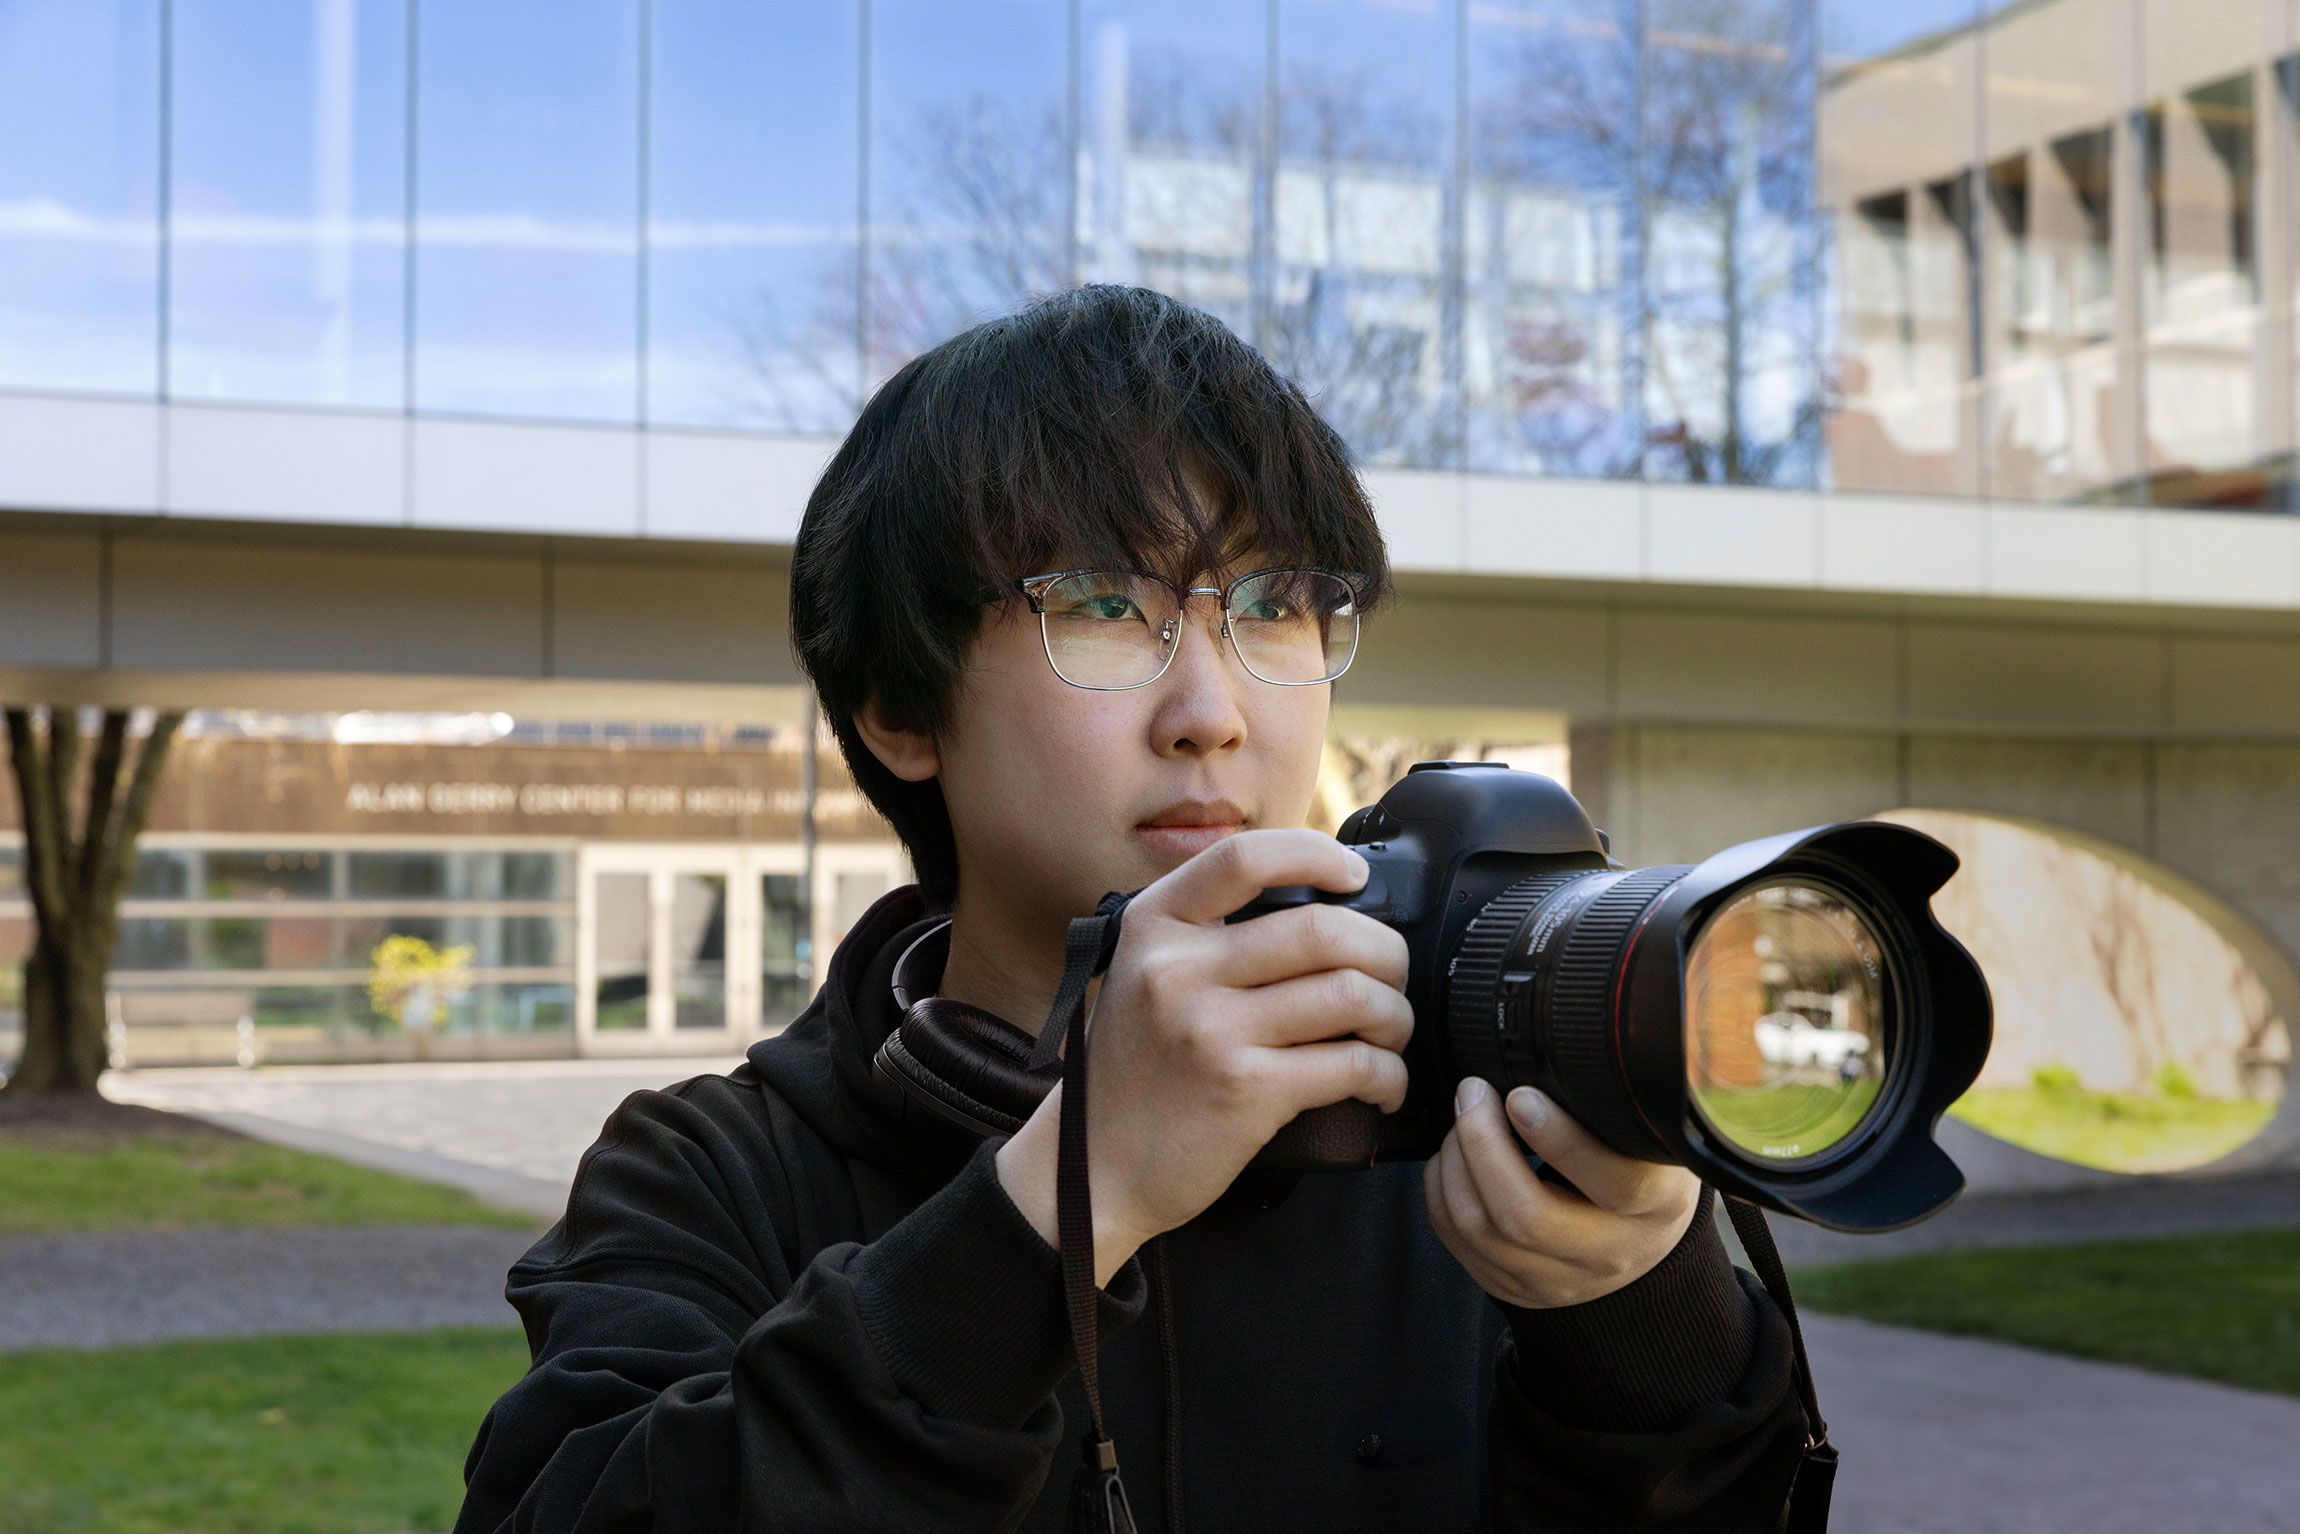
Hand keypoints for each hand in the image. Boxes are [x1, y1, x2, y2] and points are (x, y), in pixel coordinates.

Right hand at [997, 829, 1413, 1284]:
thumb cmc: (1136, 1072)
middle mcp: (1178, 969)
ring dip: (1394, 1015)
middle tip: (1392, 976)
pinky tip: (1383, 1085)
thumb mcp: (1145, 977)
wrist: (1092, 1168)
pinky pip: (1352, 1064)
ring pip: (1351, 994)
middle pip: (1323, 928)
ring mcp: (1212, 1029)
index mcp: (1153, 925)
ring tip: (1390, 1033)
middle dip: (1384, 952)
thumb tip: (1318, 904)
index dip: (1315, 855)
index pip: (1244, 858)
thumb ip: (1207, 936)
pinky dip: (1387, 1075)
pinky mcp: (1247, 1091)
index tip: (1356, 876)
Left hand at [1426, 1079, 1699, 1309]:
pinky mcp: (1514, 1289)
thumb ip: (1617, 1100)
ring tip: (1463, 1119)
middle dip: (1482, 1144)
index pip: (1615, 1185)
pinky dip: (1440, 1189)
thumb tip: (1555, 1045)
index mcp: (1657, 1206)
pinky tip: (1453, 1157)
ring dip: (1454, 1162)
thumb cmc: (1641, 1164)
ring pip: (1479, 1229)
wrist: (1639, 1240)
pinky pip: (1456, 1241)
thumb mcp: (1652, 1132)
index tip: (1521, 1095)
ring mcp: (1557, 1280)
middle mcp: (1609, 1254)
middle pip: (1524, 1217)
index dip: (1560, 1139)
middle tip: (1473, 1092)